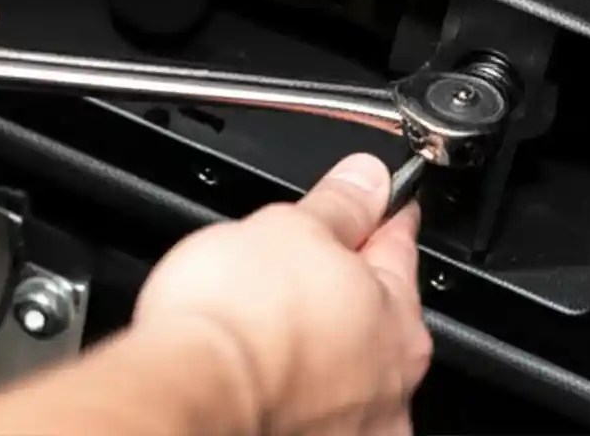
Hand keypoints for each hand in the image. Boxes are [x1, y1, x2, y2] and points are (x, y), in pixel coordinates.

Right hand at [134, 153, 432, 434]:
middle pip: (375, 314)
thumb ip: (339, 205)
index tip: (379, 205)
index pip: (399, 248)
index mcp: (397, 317)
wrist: (190, 394)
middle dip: (344, 289)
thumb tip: (368, 179)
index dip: (381, 219)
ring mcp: (357, 428)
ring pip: (347, 370)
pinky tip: (266, 380)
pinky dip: (298, 398)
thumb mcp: (289, 228)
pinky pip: (316, 416)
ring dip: (322, 349)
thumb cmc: (236, 322)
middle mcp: (390, 382)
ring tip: (268, 329)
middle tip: (296, 267)